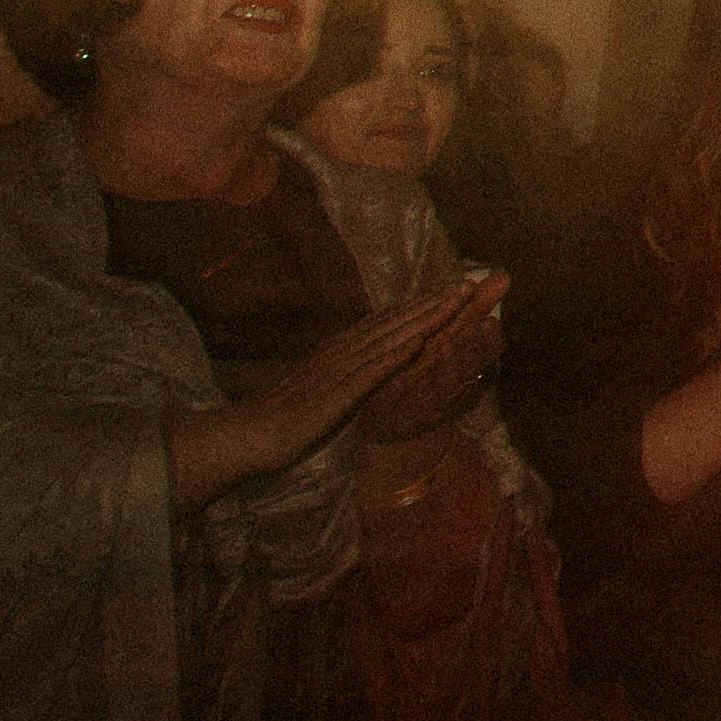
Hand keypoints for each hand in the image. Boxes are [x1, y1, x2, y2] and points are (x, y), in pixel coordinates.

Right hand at [175, 273, 499, 506]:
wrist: (248, 438)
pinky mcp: (336, 395)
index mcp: (342, 350)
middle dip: (435, 302)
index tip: (455, 287)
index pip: (389, 321)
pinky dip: (394, 357)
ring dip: (425, 319)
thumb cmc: (287, 418)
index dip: (424, 304)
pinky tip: (418, 343)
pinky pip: (369, 374)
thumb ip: (351, 372)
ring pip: (391, 339)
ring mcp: (340, 371)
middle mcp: (344, 352)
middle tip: (472, 282)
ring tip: (456, 300)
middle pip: (397, 322)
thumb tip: (373, 361)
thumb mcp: (328, 387)